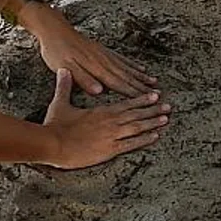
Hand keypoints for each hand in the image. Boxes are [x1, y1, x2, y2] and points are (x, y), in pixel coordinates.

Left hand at [23, 3, 155, 97]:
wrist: (54, 29)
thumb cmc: (56, 50)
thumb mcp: (64, 67)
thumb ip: (82, 79)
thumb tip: (99, 91)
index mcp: (94, 67)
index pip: (117, 83)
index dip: (132, 92)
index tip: (145, 98)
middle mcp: (103, 60)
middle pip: (126, 76)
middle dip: (141, 86)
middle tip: (156, 93)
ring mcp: (104, 54)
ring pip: (126, 67)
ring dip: (140, 76)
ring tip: (153, 81)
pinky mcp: (102, 50)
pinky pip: (121, 59)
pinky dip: (132, 65)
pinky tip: (139, 68)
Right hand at [43, 69, 171, 168]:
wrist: (51, 144)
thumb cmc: (54, 125)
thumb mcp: (60, 103)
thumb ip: (64, 86)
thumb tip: (63, 70)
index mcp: (101, 111)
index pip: (126, 103)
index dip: (141, 99)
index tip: (154, 95)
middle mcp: (110, 121)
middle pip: (136, 114)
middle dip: (153, 109)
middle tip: (168, 106)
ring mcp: (111, 136)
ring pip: (137, 127)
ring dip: (153, 122)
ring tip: (166, 118)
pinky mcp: (109, 150)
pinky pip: (131, 144)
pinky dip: (144, 140)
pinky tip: (156, 136)